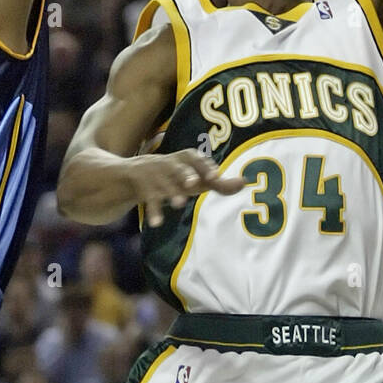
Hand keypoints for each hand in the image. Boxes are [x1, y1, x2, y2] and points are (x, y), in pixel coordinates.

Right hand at [128, 147, 246, 226]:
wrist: (137, 173)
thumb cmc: (177, 176)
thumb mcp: (197, 178)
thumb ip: (219, 183)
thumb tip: (244, 182)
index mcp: (186, 159)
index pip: (196, 159)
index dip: (205, 167)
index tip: (215, 176)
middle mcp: (171, 165)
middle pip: (178, 168)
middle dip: (185, 174)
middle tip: (193, 184)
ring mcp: (156, 176)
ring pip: (164, 185)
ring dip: (171, 192)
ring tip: (179, 204)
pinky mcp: (145, 189)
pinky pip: (150, 201)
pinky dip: (153, 211)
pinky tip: (157, 223)